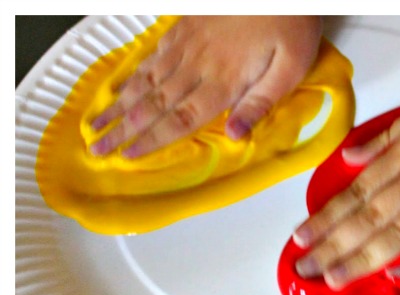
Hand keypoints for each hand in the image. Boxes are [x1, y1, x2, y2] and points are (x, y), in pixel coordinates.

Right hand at [91, 16, 322, 158]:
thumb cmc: (289, 20)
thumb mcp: (290, 67)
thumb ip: (261, 103)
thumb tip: (234, 134)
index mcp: (224, 81)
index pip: (180, 119)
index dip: (152, 140)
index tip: (127, 155)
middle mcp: (199, 64)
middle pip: (154, 104)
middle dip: (122, 128)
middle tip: (96, 147)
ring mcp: (189, 42)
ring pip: (146, 79)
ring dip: (119, 103)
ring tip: (96, 121)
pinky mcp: (186, 23)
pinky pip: (153, 53)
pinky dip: (133, 72)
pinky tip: (121, 85)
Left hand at [293, 74, 399, 286]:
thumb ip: (383, 140)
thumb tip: (350, 157)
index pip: (356, 192)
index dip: (326, 218)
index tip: (301, 239)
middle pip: (368, 217)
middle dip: (333, 245)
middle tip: (306, 269)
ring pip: (398, 233)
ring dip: (364, 258)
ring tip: (336, 279)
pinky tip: (396, 276)